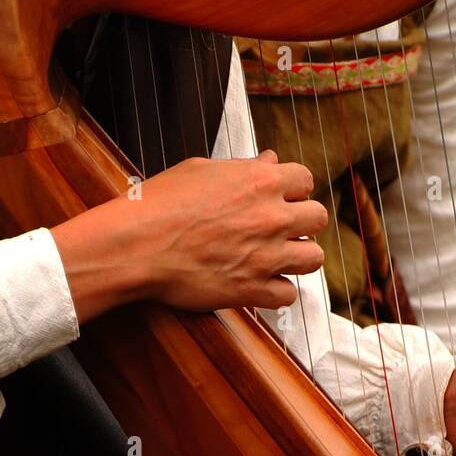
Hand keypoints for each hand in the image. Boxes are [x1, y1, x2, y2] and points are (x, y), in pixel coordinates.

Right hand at [52, 151, 326, 323]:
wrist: (137, 245)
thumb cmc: (161, 203)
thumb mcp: (202, 171)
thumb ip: (243, 169)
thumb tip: (270, 160)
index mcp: (260, 181)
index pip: (305, 180)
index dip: (293, 190)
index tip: (281, 199)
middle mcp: (271, 217)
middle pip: (317, 218)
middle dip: (302, 223)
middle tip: (280, 230)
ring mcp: (266, 256)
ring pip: (313, 259)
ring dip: (297, 258)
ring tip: (276, 258)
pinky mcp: (253, 290)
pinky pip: (288, 295)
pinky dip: (276, 291)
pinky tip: (260, 284)